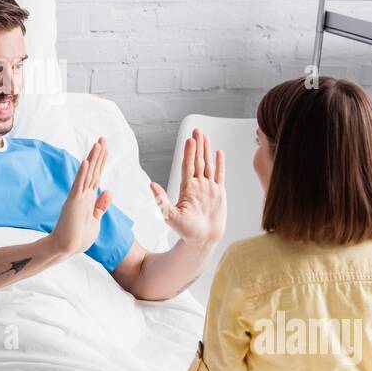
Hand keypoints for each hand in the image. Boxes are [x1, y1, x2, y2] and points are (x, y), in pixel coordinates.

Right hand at [52, 138, 112, 256]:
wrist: (66, 248)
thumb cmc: (78, 237)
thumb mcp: (95, 220)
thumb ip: (101, 205)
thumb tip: (109, 190)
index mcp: (88, 198)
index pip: (96, 175)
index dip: (101, 161)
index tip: (104, 147)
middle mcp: (83, 194)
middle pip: (93, 170)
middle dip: (98, 154)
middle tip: (102, 138)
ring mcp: (78, 197)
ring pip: (87, 174)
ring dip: (92, 159)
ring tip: (97, 144)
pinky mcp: (73, 203)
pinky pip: (79, 185)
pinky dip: (82, 174)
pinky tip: (85, 162)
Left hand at [151, 128, 225, 247]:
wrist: (202, 240)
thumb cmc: (186, 231)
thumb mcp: (170, 216)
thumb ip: (161, 200)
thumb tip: (151, 185)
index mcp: (187, 188)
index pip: (187, 166)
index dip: (188, 153)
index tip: (189, 140)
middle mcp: (198, 185)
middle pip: (198, 161)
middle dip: (197, 145)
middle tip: (197, 130)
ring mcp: (209, 188)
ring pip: (208, 165)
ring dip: (207, 151)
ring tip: (205, 136)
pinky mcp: (219, 193)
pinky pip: (220, 175)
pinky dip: (220, 164)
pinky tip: (218, 152)